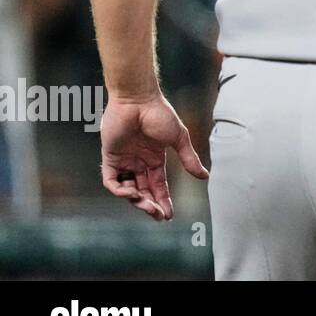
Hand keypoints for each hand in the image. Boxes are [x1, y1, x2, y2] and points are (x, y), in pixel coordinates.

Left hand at [100, 94, 208, 220]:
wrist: (138, 99)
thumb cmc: (160, 114)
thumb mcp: (179, 138)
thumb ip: (189, 158)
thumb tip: (204, 176)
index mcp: (154, 159)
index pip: (158, 185)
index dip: (164, 200)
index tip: (169, 215)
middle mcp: (138, 162)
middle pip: (143, 191)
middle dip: (151, 205)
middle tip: (159, 216)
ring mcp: (124, 160)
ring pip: (128, 190)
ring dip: (138, 201)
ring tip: (149, 206)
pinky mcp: (110, 157)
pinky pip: (112, 182)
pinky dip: (121, 191)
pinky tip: (133, 193)